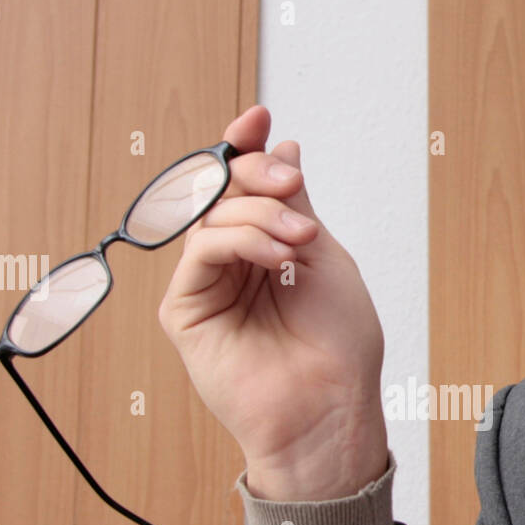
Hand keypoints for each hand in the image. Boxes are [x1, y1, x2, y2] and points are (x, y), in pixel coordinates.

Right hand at [158, 104, 388, 500]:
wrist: (331, 407)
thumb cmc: (339, 346)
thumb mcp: (325, 256)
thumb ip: (293, 202)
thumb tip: (280, 145)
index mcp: (266, 246)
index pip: (243, 185)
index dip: (245, 147)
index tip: (258, 117)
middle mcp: (232, 263)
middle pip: (220, 192)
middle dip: (253, 172)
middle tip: (289, 181)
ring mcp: (206, 286)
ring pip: (210, 217)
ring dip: (257, 213)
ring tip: (298, 238)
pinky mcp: (184, 312)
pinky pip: (199, 252)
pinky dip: (239, 240)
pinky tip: (276, 256)